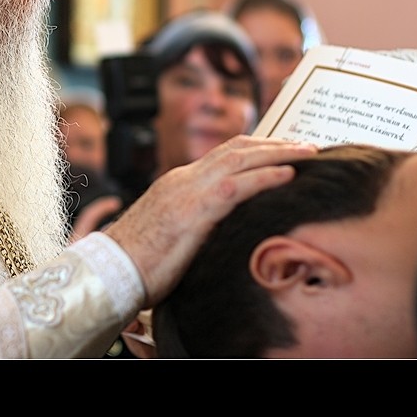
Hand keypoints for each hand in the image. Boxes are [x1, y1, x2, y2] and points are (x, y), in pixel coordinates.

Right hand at [105, 135, 318, 305]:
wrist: (109, 273)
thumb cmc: (137, 265)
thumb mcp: (173, 237)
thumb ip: (197, 226)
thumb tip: (225, 231)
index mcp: (178, 185)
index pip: (223, 157)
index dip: (256, 150)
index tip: (283, 151)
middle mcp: (183, 180)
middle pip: (236, 148)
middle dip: (274, 143)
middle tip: (305, 144)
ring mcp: (187, 192)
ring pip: (240, 158)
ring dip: (278, 152)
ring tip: (308, 152)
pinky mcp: (192, 212)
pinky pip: (236, 187)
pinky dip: (265, 177)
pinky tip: (288, 175)